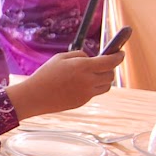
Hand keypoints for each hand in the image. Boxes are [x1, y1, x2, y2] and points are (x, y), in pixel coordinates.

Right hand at [8, 51, 122, 119]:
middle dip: (109, 68)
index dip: (118, 56)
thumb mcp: (61, 58)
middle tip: (103, 64)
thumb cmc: (46, 74)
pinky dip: (92, 87)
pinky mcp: (82, 102)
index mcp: (83, 66)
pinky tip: (80, 84)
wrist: (35, 96)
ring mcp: (86, 93)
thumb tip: (91, 59)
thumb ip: (79, 56)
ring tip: (93, 75)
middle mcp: (88, 80)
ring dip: (103, 79)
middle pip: (110, 74)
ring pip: (106, 86)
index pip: (110, 62)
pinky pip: (94, 93)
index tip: (121, 53)